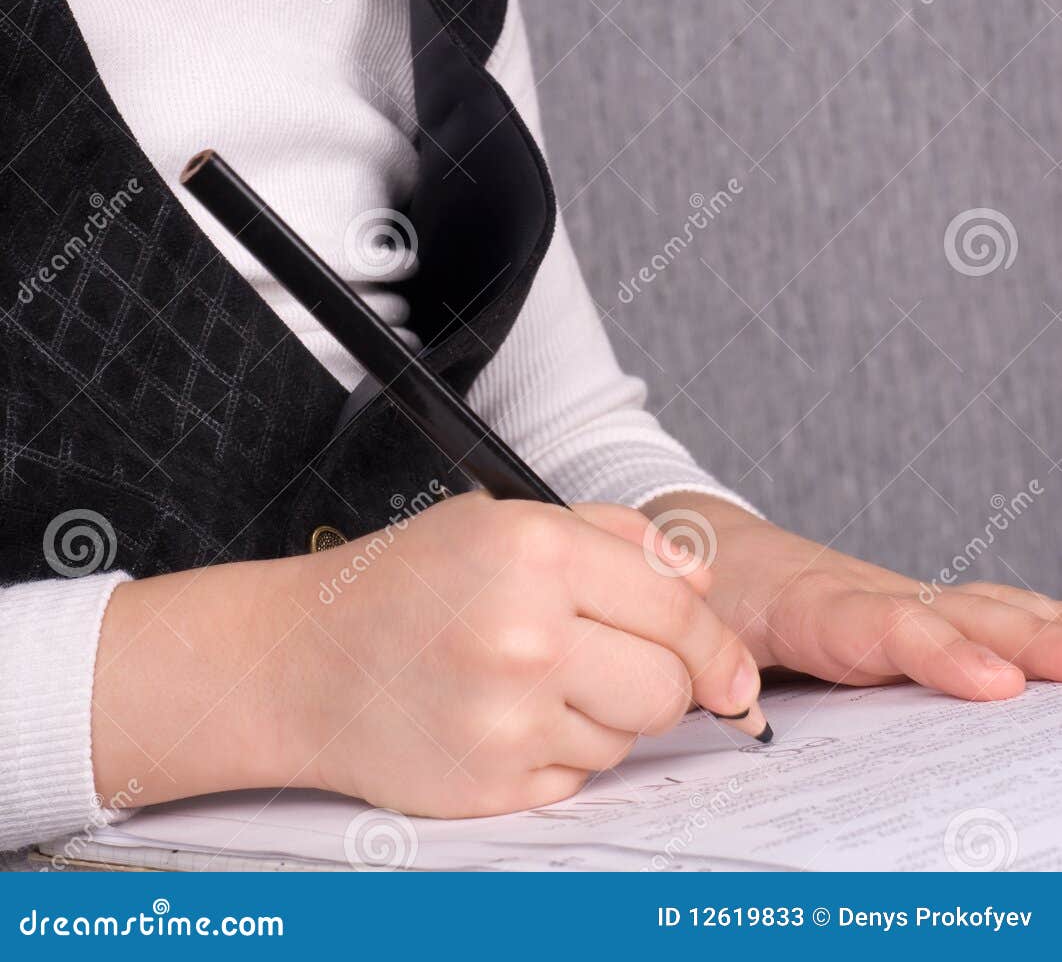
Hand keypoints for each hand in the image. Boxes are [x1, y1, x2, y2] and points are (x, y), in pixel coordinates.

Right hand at [93, 491, 768, 818]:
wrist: (302, 662)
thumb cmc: (405, 582)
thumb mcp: (504, 519)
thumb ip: (616, 538)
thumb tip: (704, 585)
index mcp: (535, 552)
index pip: (676, 609)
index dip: (716, 644)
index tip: (731, 668)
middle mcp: (526, 636)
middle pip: (667, 687)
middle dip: (663, 680)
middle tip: (617, 661)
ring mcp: (507, 719)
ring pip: (628, 736)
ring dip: (606, 713)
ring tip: (537, 678)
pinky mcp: (491, 785)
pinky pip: (579, 777)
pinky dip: (562, 751)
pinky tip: (508, 715)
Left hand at [639, 492, 1061, 702]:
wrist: (710, 544)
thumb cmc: (705, 594)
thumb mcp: (691, 631)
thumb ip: (710, 675)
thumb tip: (741, 715)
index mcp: (806, 606)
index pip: (881, 628)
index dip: (939, 654)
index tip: (994, 684)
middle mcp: (864, 595)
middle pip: (954, 612)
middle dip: (1022, 641)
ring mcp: (896, 600)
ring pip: (978, 608)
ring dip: (1038, 632)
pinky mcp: (910, 612)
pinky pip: (978, 613)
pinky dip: (1028, 626)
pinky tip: (1061, 644)